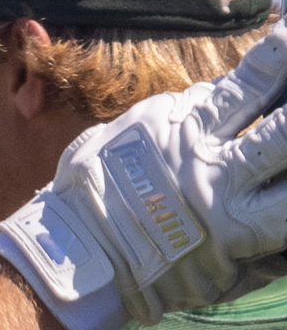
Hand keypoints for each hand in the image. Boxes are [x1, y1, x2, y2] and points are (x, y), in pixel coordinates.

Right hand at [0, 20, 286, 329]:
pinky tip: (274, 220)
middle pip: (284, 137)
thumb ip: (183, 112)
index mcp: (185, 136)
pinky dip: (281, 236)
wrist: (65, 265)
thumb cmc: (91, 192)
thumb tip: (226, 92)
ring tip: (279, 172)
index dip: (283, 58)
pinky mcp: (232, 271)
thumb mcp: (129, 133)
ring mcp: (226, 230)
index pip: (256, 82)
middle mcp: (212, 180)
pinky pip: (280, 253)